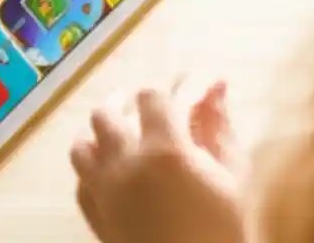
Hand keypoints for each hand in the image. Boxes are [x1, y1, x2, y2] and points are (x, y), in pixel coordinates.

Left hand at [71, 81, 245, 242]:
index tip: (190, 90)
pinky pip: (79, 179)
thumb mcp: (234, 177)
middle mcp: (124, 164)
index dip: (172, 87)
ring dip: (101, 131)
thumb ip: (219, 127)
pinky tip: (111, 168)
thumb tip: (215, 85)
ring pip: (82, 142)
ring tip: (124, 131)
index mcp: (164, 150)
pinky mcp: (93, 216)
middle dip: (129, 102)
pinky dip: (92, 166)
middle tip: (153, 107)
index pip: (153, 95)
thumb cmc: (224, 232)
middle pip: (108, 111)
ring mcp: (103, 191)